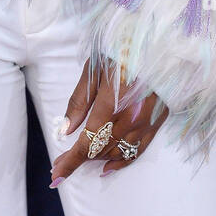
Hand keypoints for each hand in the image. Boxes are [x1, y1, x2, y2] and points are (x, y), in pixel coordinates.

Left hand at [50, 58, 167, 183]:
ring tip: (82, 159)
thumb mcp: (94, 68)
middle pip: (101, 150)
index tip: (55, 175)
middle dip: (79, 159)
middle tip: (62, 161)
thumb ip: (79, 101)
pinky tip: (108, 168)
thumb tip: (66, 129)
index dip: (70, 162)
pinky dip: (122, 161)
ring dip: (98, 159)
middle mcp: (130, 117)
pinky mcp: (158, 120)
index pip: (87, 142)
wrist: (160, 40)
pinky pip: (139, 150)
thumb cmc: (122, 49)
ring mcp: (146, 121)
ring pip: (118, 152)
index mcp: (111, 102)